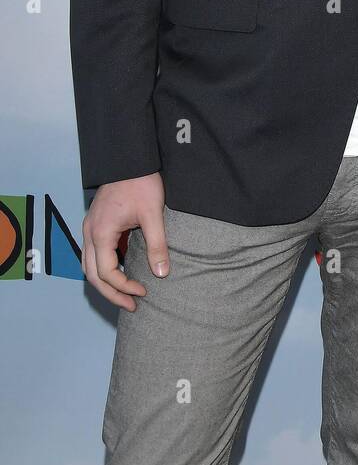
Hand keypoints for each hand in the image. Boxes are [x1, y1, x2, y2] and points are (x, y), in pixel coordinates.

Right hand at [82, 172, 168, 310]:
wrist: (130, 158)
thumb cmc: (141, 182)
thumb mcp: (153, 214)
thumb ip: (157, 245)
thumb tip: (161, 274)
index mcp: (101, 232)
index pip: (106, 272)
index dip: (123, 287)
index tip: (144, 292)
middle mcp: (89, 232)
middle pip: (91, 275)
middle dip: (111, 293)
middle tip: (132, 305)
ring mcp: (90, 228)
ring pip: (88, 266)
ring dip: (105, 283)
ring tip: (126, 294)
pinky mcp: (96, 224)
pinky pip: (93, 254)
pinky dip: (103, 268)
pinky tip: (121, 272)